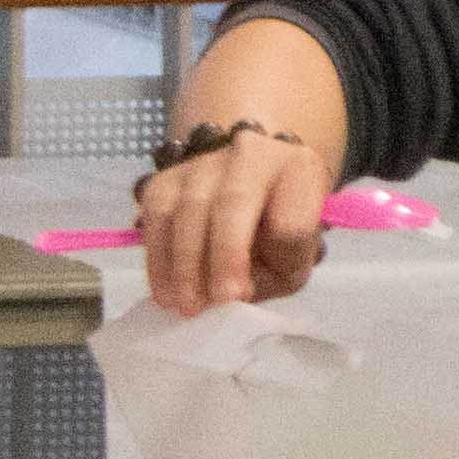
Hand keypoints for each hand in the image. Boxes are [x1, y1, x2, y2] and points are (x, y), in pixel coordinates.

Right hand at [137, 126, 326, 314]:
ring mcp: (206, 161)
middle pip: (233, 201)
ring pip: (187, 207)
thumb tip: (232, 291)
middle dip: (221, 256)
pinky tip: (166, 290)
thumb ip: (275, 270)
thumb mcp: (295, 258)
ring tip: (186, 304)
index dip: (271, 253)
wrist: (251, 192)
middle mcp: (254, 153)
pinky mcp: (169, 176)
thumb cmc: (279, 232)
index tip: (242, 292)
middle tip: (214, 302)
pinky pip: (157, 215)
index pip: (291, 212)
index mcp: (301, 170)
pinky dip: (159, 257)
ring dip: (184, 263)